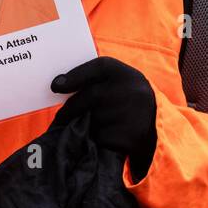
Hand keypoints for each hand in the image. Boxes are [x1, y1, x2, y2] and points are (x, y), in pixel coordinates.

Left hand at [51, 56, 158, 177]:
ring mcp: (134, 114)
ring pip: (94, 119)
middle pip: (91, 96)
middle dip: (71, 108)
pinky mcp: (131, 137)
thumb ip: (91, 80)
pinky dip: (95, 140)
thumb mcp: (115, 85)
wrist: (152, 131)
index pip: (100, 67)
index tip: (55, 87)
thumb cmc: (125, 102)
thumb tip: (58, 85)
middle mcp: (134, 91)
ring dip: (83, 126)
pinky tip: (100, 139)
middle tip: (61, 117)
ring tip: (89, 128)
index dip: (76, 76)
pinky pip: (101, 138)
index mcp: (129, 75)